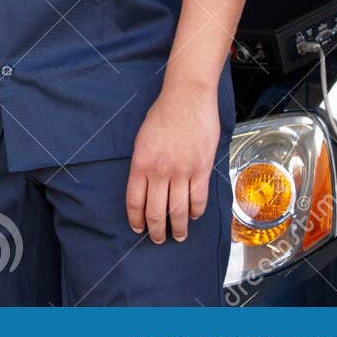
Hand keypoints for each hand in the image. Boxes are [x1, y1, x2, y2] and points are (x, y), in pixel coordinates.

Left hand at [125, 81, 220, 243]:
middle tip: (159, 239)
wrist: (186, 97)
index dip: (136, 219)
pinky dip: (195, 212)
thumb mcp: (142, 139)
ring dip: (178, 228)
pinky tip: (193, 216)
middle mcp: (160, 171)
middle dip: (156, 231)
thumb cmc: (162, 114)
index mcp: (141, 163)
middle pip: (156, 211)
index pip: (135, 201)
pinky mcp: (201, 168)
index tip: (138, 228)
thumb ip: (143, 164)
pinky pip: (198, 198)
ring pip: (178, 210)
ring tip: (179, 236)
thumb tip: (145, 186)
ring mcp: (182, 171)